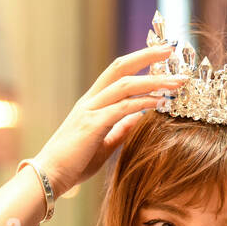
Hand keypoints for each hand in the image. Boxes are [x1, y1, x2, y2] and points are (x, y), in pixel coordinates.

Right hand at [32, 44, 190, 196]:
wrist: (49, 177)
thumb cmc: (74, 163)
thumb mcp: (103, 143)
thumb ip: (120, 129)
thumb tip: (137, 119)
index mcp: (92, 103)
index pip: (117, 73)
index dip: (138, 61)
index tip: (161, 55)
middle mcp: (90, 101)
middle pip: (120, 68)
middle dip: (146, 55)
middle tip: (170, 48)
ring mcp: (90, 111)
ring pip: (125, 85)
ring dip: (154, 81)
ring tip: (177, 80)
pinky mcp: (92, 125)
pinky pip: (122, 108)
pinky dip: (144, 103)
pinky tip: (162, 102)